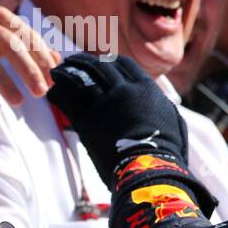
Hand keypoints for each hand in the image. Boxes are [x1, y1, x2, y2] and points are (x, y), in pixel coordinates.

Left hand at [46, 52, 188, 186]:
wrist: (149, 167)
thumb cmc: (167, 149)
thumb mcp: (174, 121)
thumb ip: (163, 106)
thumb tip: (162, 101)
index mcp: (145, 88)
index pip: (124, 64)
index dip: (110, 60)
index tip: (101, 61)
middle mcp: (123, 90)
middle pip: (99, 66)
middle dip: (84, 60)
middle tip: (73, 60)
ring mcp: (104, 104)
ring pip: (80, 78)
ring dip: (68, 71)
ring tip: (58, 70)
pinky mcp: (87, 121)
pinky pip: (68, 100)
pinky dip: (59, 93)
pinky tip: (52, 90)